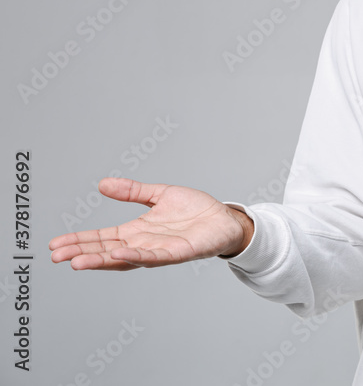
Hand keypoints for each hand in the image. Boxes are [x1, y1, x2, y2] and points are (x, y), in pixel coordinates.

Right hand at [49, 177, 253, 270]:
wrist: (224, 219)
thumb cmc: (194, 210)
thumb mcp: (159, 195)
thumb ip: (132, 191)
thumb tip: (103, 184)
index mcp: (137, 232)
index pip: (102, 239)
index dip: (79, 241)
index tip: (55, 245)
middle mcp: (144, 244)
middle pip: (106, 252)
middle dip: (81, 254)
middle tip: (56, 256)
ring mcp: (159, 251)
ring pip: (125, 259)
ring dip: (102, 261)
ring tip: (78, 261)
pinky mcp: (178, 253)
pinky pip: (154, 257)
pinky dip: (136, 257)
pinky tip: (119, 255)